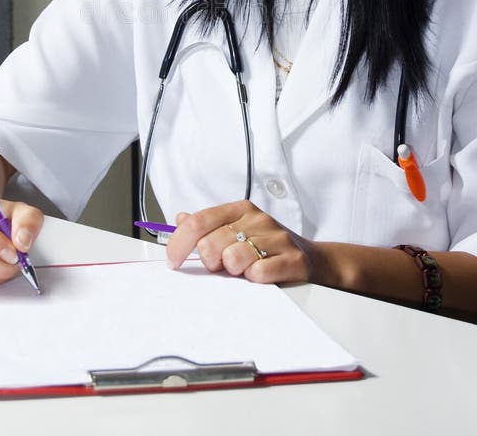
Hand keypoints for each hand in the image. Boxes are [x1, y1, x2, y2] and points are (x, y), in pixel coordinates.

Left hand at [166, 200, 313, 283]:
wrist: (315, 260)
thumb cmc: (269, 247)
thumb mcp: (238, 230)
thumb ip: (208, 226)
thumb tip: (179, 218)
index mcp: (240, 209)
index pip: (199, 222)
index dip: (179, 243)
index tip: (173, 261)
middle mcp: (258, 219)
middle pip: (212, 244)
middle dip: (210, 262)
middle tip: (223, 267)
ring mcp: (276, 238)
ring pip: (233, 258)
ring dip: (233, 272)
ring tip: (244, 270)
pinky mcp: (292, 260)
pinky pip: (258, 273)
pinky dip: (254, 279)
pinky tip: (260, 275)